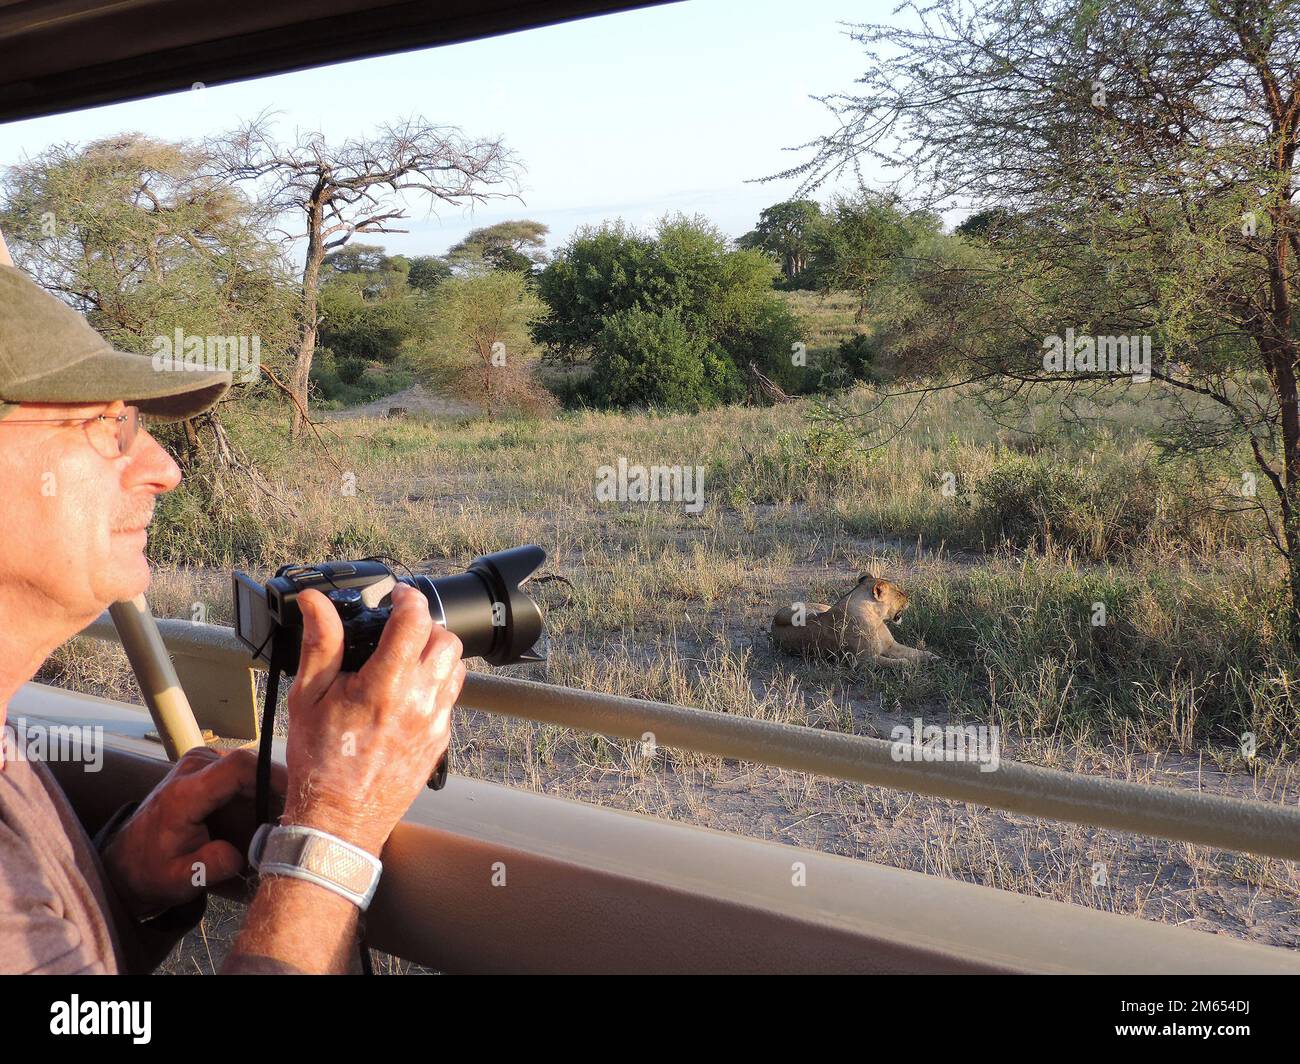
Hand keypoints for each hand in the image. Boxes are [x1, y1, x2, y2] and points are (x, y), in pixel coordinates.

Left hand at [102, 746, 280, 919]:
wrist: (128, 858)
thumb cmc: (153, 870)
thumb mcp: (179, 880)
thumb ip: (211, 867)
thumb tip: (242, 853)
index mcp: (185, 793)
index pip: (238, 767)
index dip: (274, 776)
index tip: (297, 797)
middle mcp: (193, 767)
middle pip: (251, 763)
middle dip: (277, 788)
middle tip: (294, 815)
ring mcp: (200, 760)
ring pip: (251, 764)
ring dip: (269, 788)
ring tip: (279, 817)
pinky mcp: (207, 763)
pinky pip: (244, 768)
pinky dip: (258, 787)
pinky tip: (263, 810)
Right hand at [282, 583, 464, 854]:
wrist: (339, 820)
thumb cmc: (320, 763)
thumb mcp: (308, 697)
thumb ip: (319, 643)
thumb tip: (315, 604)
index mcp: (385, 686)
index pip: (415, 621)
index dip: (407, 599)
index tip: (397, 597)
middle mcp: (419, 701)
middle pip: (445, 640)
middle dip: (424, 627)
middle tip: (399, 630)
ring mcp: (435, 722)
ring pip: (455, 668)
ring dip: (435, 655)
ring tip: (405, 660)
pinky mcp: (441, 740)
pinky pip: (450, 699)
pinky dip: (435, 686)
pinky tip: (406, 694)